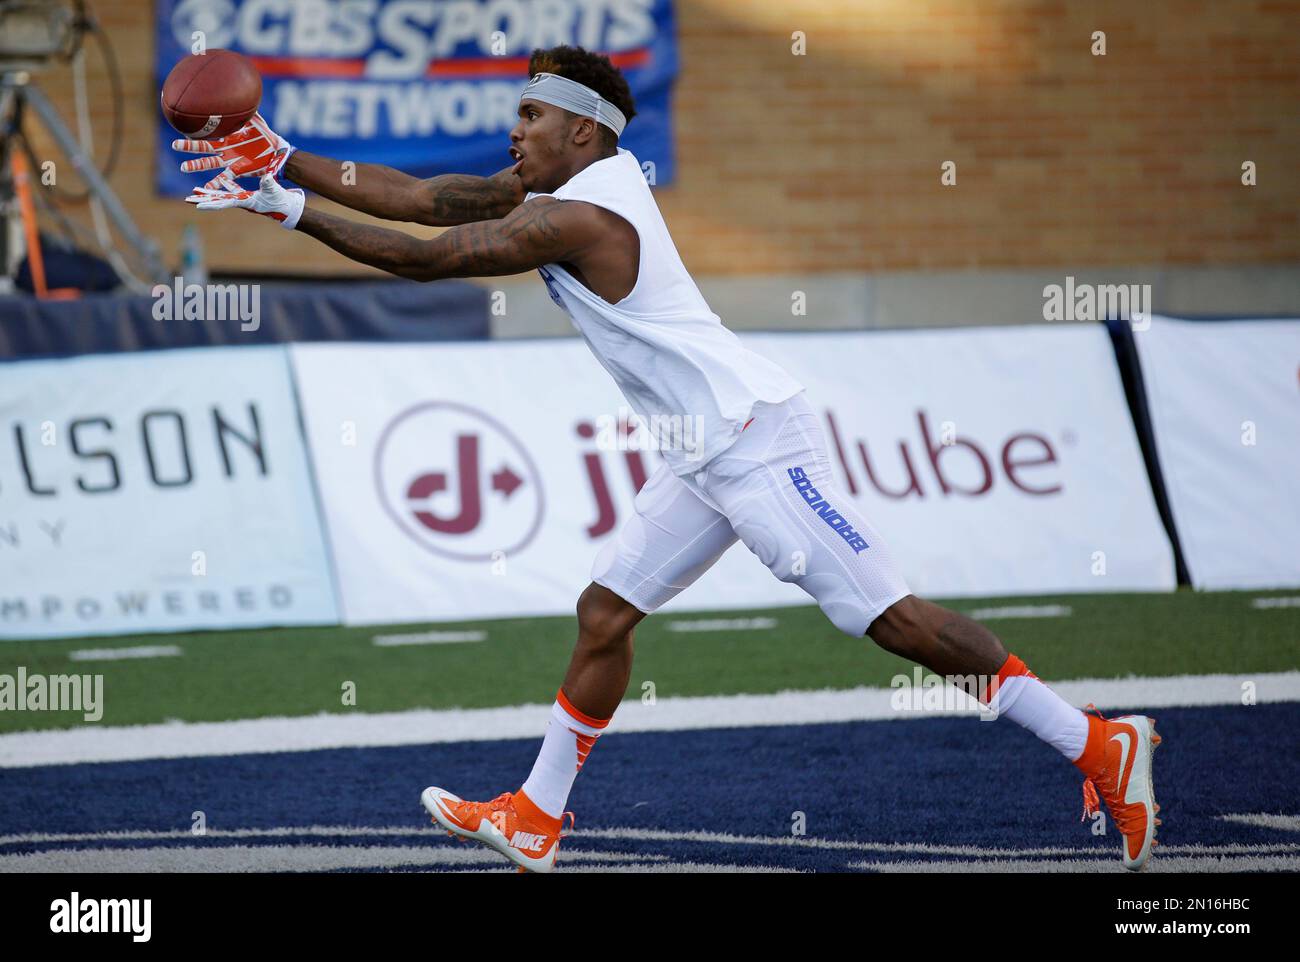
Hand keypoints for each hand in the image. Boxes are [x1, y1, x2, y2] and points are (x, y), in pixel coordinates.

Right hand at [173, 112, 294, 181]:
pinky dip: (216, 182)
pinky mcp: (238, 170)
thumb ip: (247, 111)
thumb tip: (242, 94)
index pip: (208, 132)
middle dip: (189, 147)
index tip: (183, 127)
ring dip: (197, 165)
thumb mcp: (256, 121)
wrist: (276, 152)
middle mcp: (225, 148)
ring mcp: (230, 160)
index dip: (197, 130)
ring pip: (209, 163)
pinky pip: (225, 177)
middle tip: (174, 145)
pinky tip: (207, 188)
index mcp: (227, 136)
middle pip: (203, 147)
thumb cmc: (265, 135)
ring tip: (184, 167)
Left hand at [185, 172, 305, 229]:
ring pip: (221, 195)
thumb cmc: (281, 201)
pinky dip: (223, 185)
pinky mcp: (246, 194)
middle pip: (217, 200)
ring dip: (208, 193)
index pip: (225, 202)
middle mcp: (240, 201)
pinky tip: (216, 182)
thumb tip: (266, 176)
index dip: (212, 204)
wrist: (287, 206)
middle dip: (203, 200)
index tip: (198, 206)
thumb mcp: (274, 191)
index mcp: (244, 201)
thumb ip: (269, 184)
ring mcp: (242, 198)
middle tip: (187, 199)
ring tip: (194, 192)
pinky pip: (231, 189)